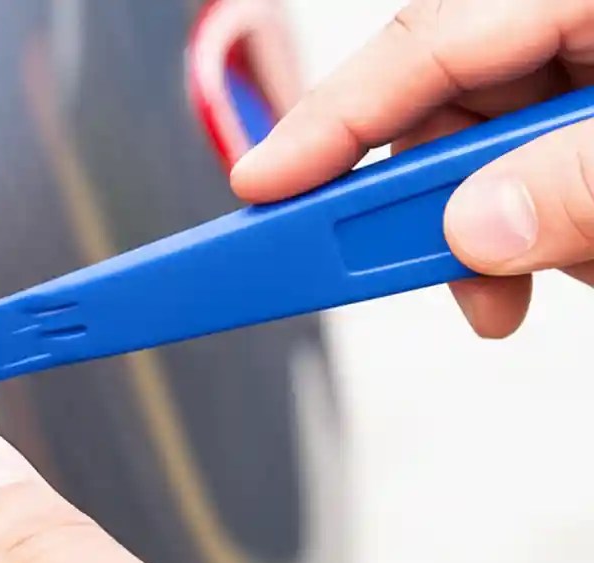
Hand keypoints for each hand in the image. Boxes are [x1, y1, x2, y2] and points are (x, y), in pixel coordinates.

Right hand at [232, 0, 593, 337]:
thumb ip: (575, 183)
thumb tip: (474, 228)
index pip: (424, 37)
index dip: (331, 118)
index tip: (261, 187)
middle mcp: (575, 15)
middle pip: (444, 98)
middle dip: (432, 203)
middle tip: (426, 276)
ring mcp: (587, 53)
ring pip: (487, 136)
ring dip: (495, 222)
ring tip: (545, 274)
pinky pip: (533, 149)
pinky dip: (539, 212)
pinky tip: (577, 248)